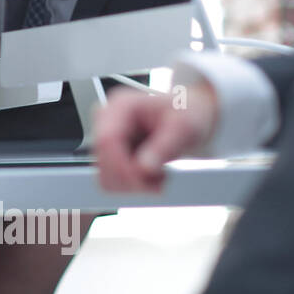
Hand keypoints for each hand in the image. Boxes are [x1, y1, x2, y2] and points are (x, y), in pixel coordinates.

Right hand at [94, 80, 217, 192]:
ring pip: (106, 178)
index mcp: (121, 106)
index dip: (122, 164)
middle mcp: (107, 122)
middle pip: (104, 163)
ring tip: (158, 175)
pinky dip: (133, 187)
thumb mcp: (184, 127)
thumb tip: (143, 168)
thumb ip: (163, 147)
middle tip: (160, 177)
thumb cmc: (188, 114)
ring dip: (135, 185)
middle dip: (133, 178)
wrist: (190, 117)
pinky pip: (112, 183)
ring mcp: (107, 141)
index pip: (106, 140)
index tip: (146, 176)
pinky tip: (151, 176)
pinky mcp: (110, 157)